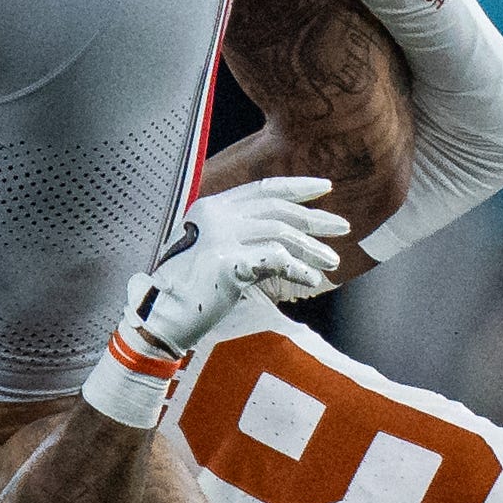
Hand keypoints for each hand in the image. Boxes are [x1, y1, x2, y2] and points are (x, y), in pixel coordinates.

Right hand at [131, 177, 351, 353]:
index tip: (325, 188)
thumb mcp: (218, 251)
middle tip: (342, 228)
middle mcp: (216, 214)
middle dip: (314, 219)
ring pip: (281, 233)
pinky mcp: (227, 262)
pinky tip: (311, 279)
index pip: (263, 188)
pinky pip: (276, 260)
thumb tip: (291, 239)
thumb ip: (247, 238)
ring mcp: (220, 236)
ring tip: (332, 262)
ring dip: (311, 248)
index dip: (297, 187)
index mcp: (212, 207)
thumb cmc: (191, 289)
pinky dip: (298, 269)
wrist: (160, 315)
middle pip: (278, 210)